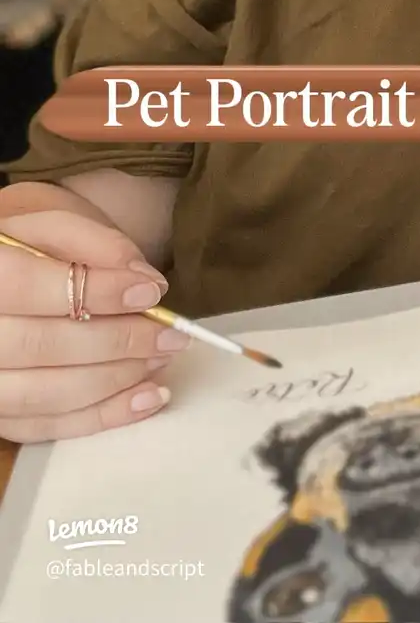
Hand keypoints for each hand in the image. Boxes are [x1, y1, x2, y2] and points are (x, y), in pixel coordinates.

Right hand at [0, 209, 185, 442]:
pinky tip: (147, 399)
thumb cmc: (31, 248)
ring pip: (45, 395)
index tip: (150, 293)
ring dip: (115, 381)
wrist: (2, 277)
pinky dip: (103, 417)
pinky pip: (47, 428)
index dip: (95, 292)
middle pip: (40, 347)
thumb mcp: (56, 225)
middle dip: (117, 343)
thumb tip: (148, 283)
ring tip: (161, 360)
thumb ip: (100, 246)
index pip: (28, 287)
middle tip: (169, 335)